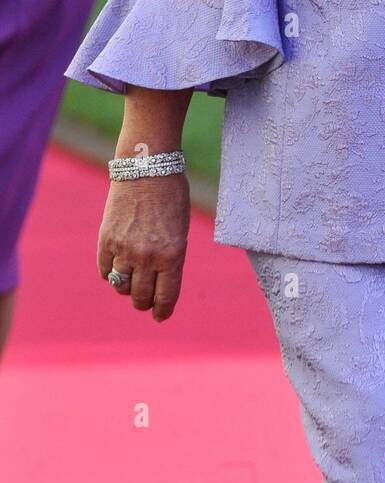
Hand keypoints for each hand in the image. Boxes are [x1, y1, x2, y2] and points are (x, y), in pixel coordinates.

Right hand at [98, 173, 189, 321]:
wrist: (147, 166)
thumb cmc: (171, 195)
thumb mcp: (180, 229)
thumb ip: (171, 257)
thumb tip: (159, 284)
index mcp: (173, 255)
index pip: (166, 297)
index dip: (163, 311)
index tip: (160, 316)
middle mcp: (148, 256)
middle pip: (141, 297)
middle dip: (144, 302)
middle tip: (145, 301)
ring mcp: (125, 249)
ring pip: (121, 286)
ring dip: (126, 288)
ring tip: (131, 281)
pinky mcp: (106, 240)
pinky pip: (105, 270)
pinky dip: (110, 272)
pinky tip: (117, 266)